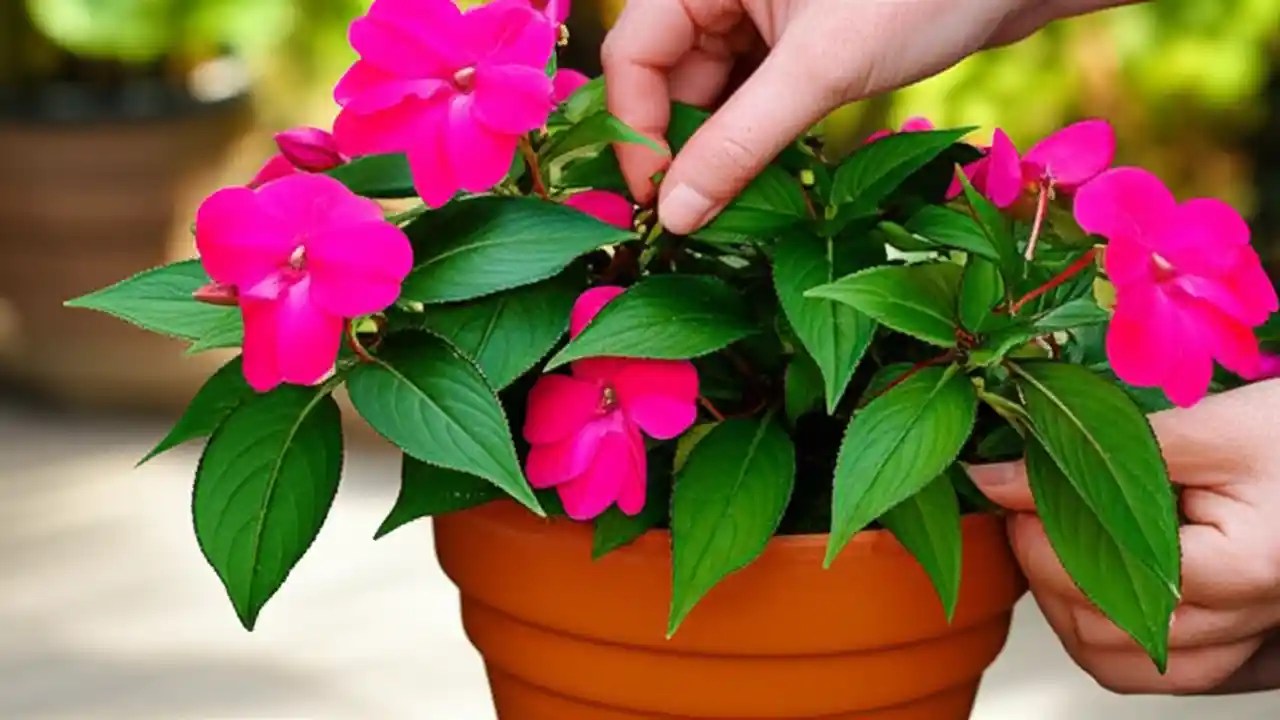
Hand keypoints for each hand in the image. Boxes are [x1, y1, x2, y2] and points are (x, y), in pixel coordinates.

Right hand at [601, 0, 1140, 233]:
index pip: (632, 55)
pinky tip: (769, 179)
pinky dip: (755, 137)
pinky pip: (753, 95)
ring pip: (711, 92)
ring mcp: (762, 14)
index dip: (635, 132)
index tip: (658, 204)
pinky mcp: (800, 40)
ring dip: (719, 150)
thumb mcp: (821, 70)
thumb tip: (675, 217)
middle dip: (680, 148)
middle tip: (698, 220)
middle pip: (667, 78)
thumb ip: (740, 142)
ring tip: (735, 208)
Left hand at [971, 380, 1279, 693]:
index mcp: (1241, 569)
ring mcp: (1238, 642)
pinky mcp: (1231, 645)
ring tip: (1054, 540)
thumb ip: (1106, 450)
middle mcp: (1243, 620)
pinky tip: (1087, 580)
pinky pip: (1148, 670)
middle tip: (1028, 508)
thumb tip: (996, 478)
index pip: (1102, 573)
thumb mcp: (1212, 425)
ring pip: (1114, 661)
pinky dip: (1101, 635)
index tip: (1015, 489)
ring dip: (1062, 606)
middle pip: (1099, 627)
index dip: (1037, 534)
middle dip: (1041, 568)